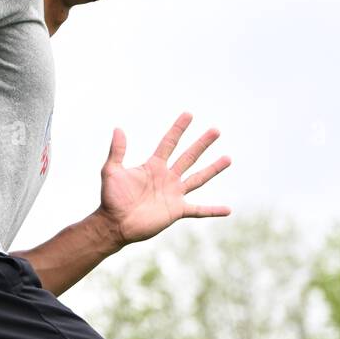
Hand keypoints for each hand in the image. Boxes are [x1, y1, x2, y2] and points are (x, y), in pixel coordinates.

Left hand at [96, 112, 230, 246]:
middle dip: (202, 143)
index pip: (169, 143)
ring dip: (213, 169)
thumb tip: (118, 129)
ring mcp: (174, 194)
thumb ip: (117, 151)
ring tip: (228, 158)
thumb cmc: (111, 198)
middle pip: (189, 156)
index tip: (189, 114)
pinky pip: (199, 210)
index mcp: (154, 166)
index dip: (178, 129)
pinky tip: (228, 210)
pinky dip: (213, 210)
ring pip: (198, 178)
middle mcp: (167, 178)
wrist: (114, 224)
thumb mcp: (111, 171)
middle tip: (215, 130)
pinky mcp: (177, 211)